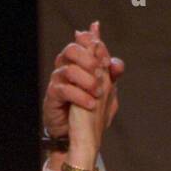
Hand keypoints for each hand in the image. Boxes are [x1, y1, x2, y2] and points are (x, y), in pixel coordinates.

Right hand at [43, 19, 123, 139]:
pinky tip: (91, 104)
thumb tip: (118, 64)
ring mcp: (57, 79)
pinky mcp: (53, 95)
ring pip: (69, 70)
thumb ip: (111, 76)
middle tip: (101, 73)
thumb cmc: (88, 106)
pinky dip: (80, 97)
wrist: (75, 130)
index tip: (108, 61)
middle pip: (72, 49)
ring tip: (98, 93)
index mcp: (78, 60)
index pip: (84, 41)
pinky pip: (65, 90)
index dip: (96, 45)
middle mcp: (65, 65)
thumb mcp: (105, 90)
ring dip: (87, 81)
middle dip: (89, 60)